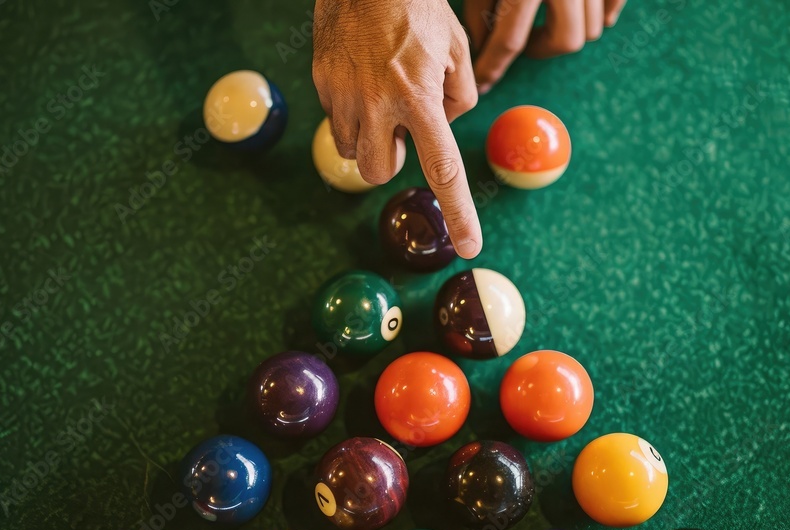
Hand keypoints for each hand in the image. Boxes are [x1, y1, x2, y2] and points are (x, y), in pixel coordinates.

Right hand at [312, 0, 481, 258]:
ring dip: (369, 137)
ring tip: (380, 94)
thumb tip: (443, 126)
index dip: (458, 212)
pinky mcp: (320, 83)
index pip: (443, 169)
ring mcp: (342, 96)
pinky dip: (351, 113)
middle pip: (378, 172)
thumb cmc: (418, 7)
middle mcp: (378, 104)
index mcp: (420, 97)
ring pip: (352, 150)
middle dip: (390, 160)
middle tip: (403, 126)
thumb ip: (460, 97)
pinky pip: (335, 119)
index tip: (468, 247)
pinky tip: (362, 78)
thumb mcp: (456, 49)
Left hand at [464, 0, 627, 92]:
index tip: (482, 87)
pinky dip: (604, 16)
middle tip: (524, 41)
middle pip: (565, 40)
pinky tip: (589, 17)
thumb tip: (482, 49)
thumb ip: (479, 12)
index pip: (509, 40)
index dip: (492, 67)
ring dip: (565, 31)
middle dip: (541, 49)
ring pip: (592, 28)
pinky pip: (614, 7)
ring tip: (546, 20)